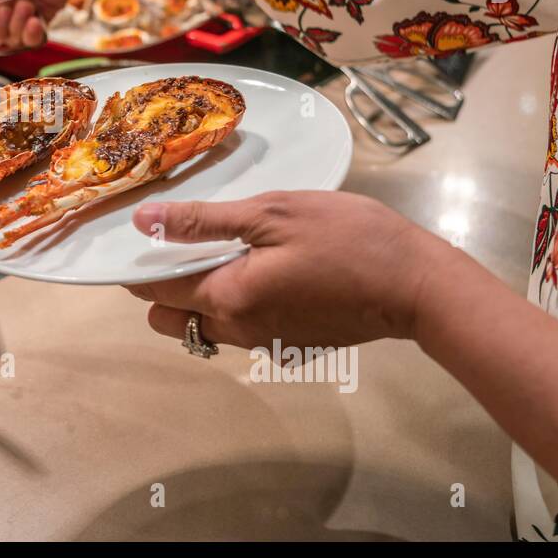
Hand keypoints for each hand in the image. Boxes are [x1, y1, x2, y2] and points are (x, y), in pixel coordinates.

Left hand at [126, 191, 463, 349]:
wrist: (418, 285)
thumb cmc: (350, 239)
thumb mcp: (273, 214)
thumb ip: (204, 222)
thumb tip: (144, 221)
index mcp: (228, 298)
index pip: (155, 289)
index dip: (139, 261)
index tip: (141, 232)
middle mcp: (239, 330)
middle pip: (171, 319)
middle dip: (163, 286)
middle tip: (184, 242)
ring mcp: (265, 342)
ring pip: (204, 326)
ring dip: (199, 294)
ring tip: (226, 248)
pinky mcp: (289, 343)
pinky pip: (239, 327)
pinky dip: (233, 302)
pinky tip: (260, 266)